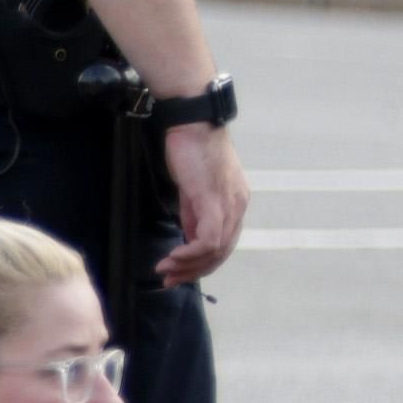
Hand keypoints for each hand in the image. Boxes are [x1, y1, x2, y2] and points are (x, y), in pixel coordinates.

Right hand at [155, 121, 247, 284]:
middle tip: (168, 279)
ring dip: (188, 265)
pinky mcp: (214, 202)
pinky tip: (173, 257)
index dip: (200, 263)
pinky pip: (208, 240)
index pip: (223, 244)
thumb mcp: (193, 188)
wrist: (193, 123)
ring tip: (165, 269)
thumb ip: (194, 213)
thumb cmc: (191, 149)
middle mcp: (238, 207)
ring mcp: (228, 205)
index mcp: (235, 203)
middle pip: (221, 253)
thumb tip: (189, 237)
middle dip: (193, 271)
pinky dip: (190, 254)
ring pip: (215, 251)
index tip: (176, 271)